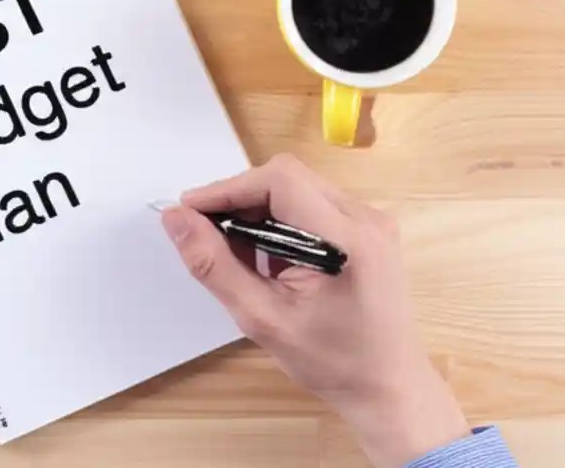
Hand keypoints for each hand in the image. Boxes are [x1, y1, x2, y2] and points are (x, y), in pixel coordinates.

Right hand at [161, 155, 468, 467]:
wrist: (389, 386)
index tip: (191, 212)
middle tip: (211, 238)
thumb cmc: (330, 361)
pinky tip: (273, 261)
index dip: (229, 188)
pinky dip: (283, 222)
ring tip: (244, 258)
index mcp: (345, 240)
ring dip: (261, 213)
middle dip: (241, 201)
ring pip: (298, 189)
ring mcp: (372, 221)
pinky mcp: (369, 230)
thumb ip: (214, 265)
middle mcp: (365, 218)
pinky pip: (314, 205)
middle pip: (287, 179)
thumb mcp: (261, 318)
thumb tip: (175, 218)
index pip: (279, 180)